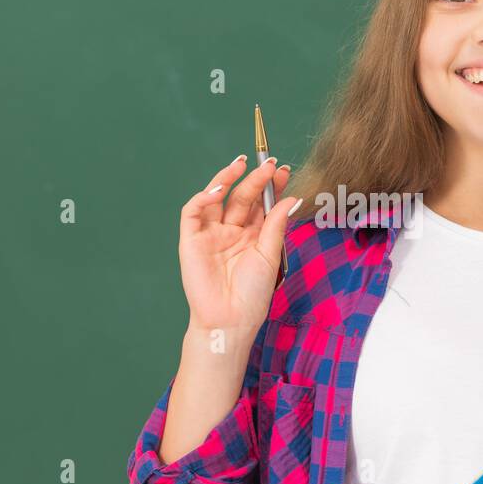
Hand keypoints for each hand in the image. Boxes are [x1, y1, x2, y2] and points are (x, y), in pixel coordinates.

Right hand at [178, 155, 298, 338]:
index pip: (261, 204)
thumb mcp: (270, 255)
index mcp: (253, 236)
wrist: (231, 319)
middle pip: (242, 197)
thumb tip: (291, 198)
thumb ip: (276, 225)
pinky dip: (203, 197)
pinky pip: (193, 212)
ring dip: (227, 179)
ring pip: (217, 198)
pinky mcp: (191, 239)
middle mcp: (231, 231)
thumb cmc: (253, 294)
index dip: (271, 186)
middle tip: (269, 165)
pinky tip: (219, 190)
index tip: (284, 171)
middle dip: (255, 180)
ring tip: (241, 164)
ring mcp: (211, 234)